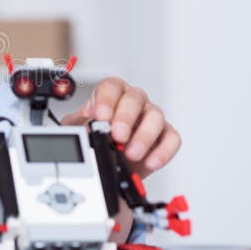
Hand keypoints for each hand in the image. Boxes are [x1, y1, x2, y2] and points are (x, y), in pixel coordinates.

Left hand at [61, 77, 180, 177]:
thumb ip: (80, 125)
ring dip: (144, 136)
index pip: (111, 87)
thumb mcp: (79, 128)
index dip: (107, 100)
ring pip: (156, 116)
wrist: (107, 157)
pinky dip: (163, 151)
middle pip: (135, 99)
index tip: (101, 116)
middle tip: (118, 136)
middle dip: (126, 118)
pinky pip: (171, 139)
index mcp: (111, 93)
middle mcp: (134, 101)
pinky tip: (149, 162)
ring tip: (131, 154)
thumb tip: (85, 130)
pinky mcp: (164, 135)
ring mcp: (151, 117)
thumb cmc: (95, 135)